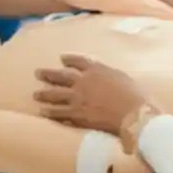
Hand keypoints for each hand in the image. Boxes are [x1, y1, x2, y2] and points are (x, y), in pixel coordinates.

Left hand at [33, 54, 148, 135]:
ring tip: (35, 95)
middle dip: (48, 74)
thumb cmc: (136, 97)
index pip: (79, 61)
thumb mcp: (123, 78)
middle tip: (38, 73)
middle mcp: (83, 81)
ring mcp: (77, 98)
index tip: (62, 58)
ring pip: (55, 95)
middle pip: (61, 76)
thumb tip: (107, 75)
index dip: (69, 59)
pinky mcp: (76, 114)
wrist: (134, 114)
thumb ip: (110, 75)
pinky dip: (50, 113)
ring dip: (44, 95)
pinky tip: (42, 113)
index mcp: (97, 70)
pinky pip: (59, 113)